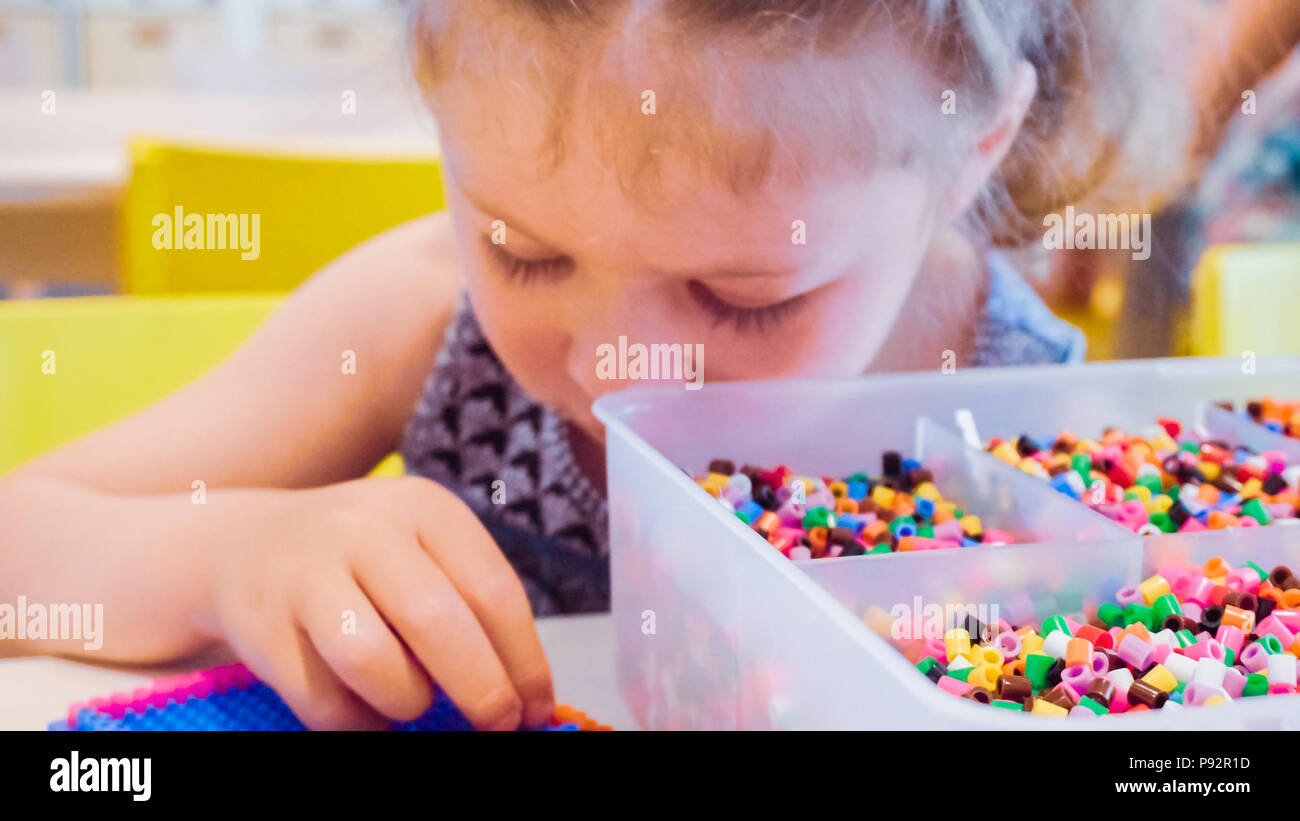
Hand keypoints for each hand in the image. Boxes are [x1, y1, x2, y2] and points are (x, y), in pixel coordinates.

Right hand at [202, 477, 553, 729]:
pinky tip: (367, 709)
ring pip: (375, 664)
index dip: (525, 661)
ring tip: (411, 701)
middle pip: (439, 624)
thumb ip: (470, 603)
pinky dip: (358, 723)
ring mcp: (305, 573)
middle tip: (500, 725)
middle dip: (483, 691)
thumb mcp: (422, 549)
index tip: (537, 707)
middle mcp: (363, 529)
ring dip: (408, 702)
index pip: (493, 590)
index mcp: (422, 506)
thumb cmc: (363, 560)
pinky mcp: (260, 623)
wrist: (245, 545)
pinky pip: (323, 701)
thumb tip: (525, 692)